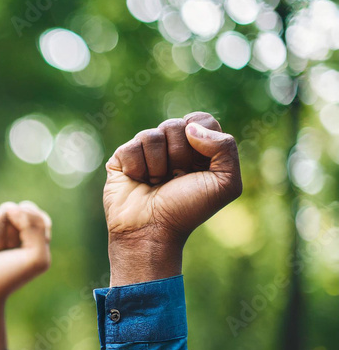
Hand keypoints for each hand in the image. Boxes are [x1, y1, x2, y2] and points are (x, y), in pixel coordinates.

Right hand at [103, 112, 241, 285]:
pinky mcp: (121, 159)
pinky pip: (130, 146)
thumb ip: (226, 147)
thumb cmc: (187, 210)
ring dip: (157, 165)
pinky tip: (138, 182)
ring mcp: (145, 153)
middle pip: (175, 124)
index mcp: (198, 151)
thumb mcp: (225, 183)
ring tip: (156, 183)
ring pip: (150, 135)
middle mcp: (171, 149)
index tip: (197, 162)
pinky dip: (137, 168)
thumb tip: (191, 128)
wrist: (151, 230)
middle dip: (178, 153)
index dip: (200, 135)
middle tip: (176, 177)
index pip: (200, 119)